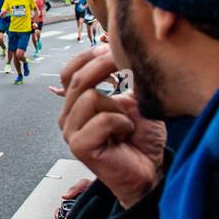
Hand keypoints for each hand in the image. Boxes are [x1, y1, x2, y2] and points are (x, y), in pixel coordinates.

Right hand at [57, 46, 164, 207]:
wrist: (150, 171)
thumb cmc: (142, 138)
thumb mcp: (134, 99)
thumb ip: (123, 78)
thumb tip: (118, 48)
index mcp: (76, 104)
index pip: (68, 72)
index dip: (87, 56)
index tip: (110, 47)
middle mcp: (68, 116)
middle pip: (77, 79)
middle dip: (105, 67)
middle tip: (128, 67)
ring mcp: (71, 132)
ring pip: (89, 97)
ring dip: (116, 106)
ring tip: (126, 122)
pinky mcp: (79, 146)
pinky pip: (100, 119)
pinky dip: (120, 123)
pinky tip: (125, 133)